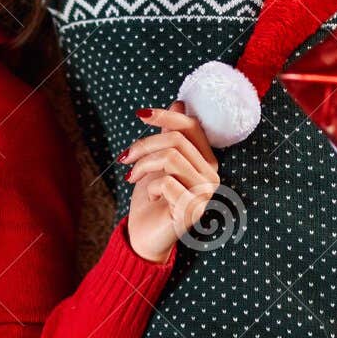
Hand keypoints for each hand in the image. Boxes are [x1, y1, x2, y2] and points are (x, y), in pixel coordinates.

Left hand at [121, 102, 220, 264]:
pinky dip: (149, 187)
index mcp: (206, 160)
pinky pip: (166, 182)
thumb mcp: (157, 161)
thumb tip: (180, 102)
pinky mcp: (193, 210)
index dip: (166, 115)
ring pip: (170, 157)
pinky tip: (150, 197)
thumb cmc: (151, 198)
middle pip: (176, 140)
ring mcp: (205, 194)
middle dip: (144, 145)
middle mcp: (211, 175)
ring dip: (143, 165)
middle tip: (125, 158)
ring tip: (132, 177)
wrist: (144, 235)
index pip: (192, 126)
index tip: (140, 114)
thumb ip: (170, 135)